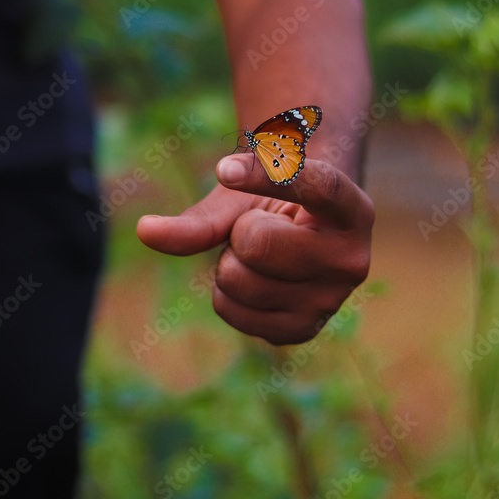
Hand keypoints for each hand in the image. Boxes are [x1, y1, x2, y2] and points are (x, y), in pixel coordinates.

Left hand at [136, 154, 374, 345]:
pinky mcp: (302, 331)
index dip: (268, 175)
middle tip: (261, 227)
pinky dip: (226, 294)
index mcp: (353, 210)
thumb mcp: (244, 199)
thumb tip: (146, 231)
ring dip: (232, 263)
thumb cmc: (274, 203)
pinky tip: (256, 283)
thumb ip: (201, 217)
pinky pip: (230, 310)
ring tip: (262, 256)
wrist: (301, 238)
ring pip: (239, 280)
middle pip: (257, 243)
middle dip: (240, 231)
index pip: (318, 186)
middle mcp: (352, 260)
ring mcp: (330, 302)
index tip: (222, 167)